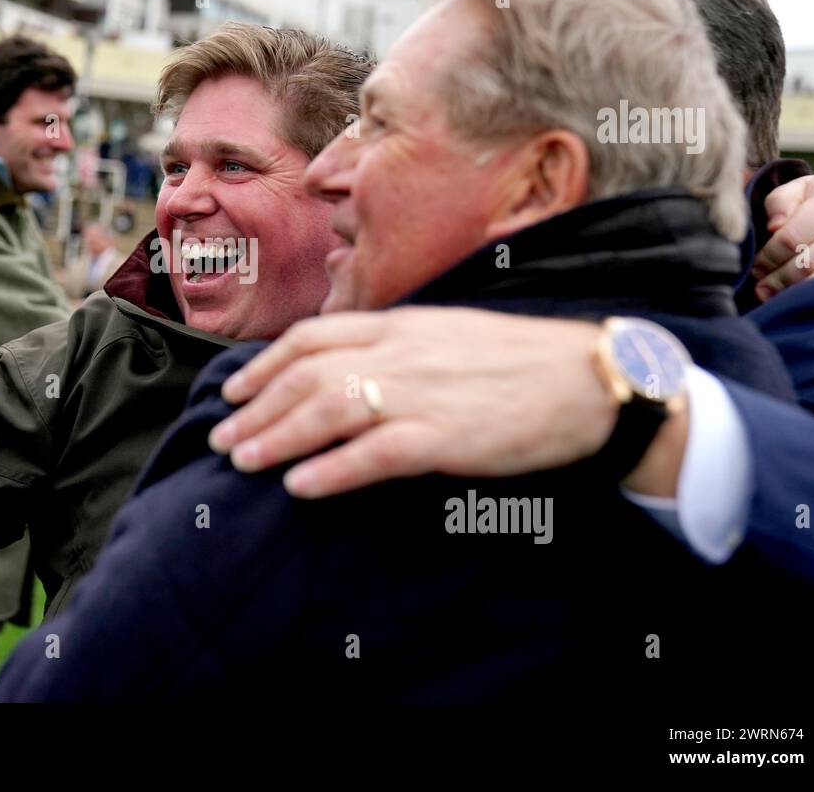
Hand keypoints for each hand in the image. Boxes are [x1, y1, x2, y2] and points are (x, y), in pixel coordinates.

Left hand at [208, 307, 618, 497]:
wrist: (591, 378)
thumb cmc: (521, 360)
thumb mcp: (449, 335)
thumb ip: (397, 347)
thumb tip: (349, 368)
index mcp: (401, 325)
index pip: (313, 336)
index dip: (265, 364)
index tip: (234, 389)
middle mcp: (402, 352)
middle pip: (307, 375)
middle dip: (256, 408)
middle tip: (222, 437)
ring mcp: (422, 393)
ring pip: (328, 409)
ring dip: (276, 437)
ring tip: (242, 461)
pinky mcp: (447, 436)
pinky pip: (375, 453)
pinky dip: (332, 470)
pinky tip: (301, 487)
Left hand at [752, 174, 813, 300]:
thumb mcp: (797, 190)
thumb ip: (780, 204)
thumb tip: (775, 228)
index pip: (792, 238)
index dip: (769, 256)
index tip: (757, 265)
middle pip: (810, 261)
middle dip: (779, 277)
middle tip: (762, 285)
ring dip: (798, 288)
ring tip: (776, 293)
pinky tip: (799, 295)